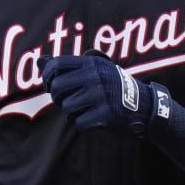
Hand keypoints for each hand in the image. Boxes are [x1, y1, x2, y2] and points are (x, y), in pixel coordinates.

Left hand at [39, 53, 155, 133]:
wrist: (144, 105)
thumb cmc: (113, 87)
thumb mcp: (95, 69)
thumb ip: (68, 66)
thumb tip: (39, 61)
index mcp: (91, 63)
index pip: (55, 65)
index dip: (47, 77)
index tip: (52, 86)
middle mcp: (95, 77)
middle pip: (57, 87)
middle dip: (57, 97)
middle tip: (67, 101)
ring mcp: (100, 96)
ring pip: (66, 107)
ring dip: (71, 112)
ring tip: (83, 110)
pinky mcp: (106, 115)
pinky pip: (79, 122)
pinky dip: (82, 124)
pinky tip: (92, 119)